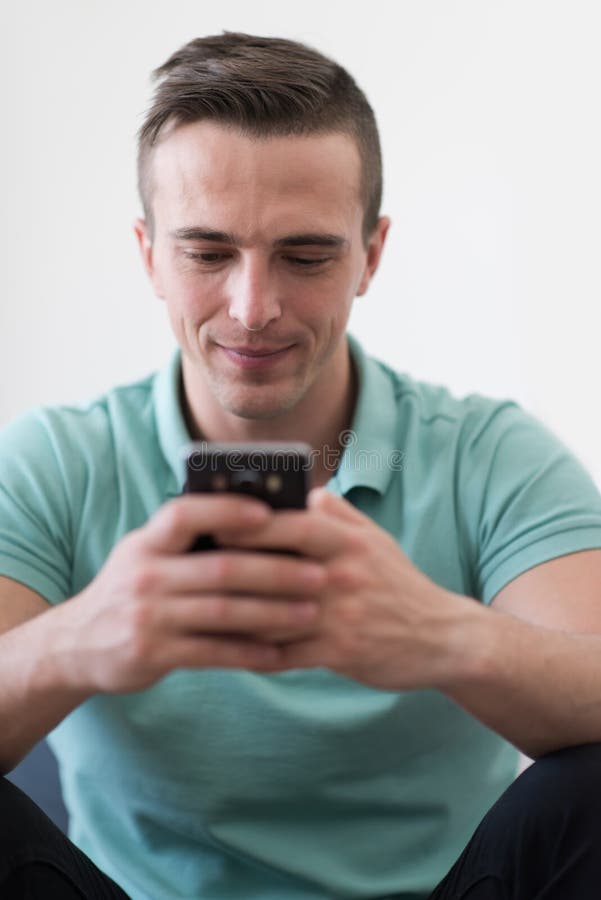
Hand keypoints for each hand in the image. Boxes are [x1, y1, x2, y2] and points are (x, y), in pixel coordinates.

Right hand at [53, 494, 325, 693]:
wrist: (78, 643)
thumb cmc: (133, 589)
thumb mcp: (147, 555)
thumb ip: (190, 541)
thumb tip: (260, 518)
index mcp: (147, 542)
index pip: (183, 515)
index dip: (225, 511)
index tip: (269, 513)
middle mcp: (145, 575)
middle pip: (220, 568)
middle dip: (275, 571)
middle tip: (319, 574)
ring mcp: (147, 616)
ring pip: (223, 612)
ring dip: (273, 612)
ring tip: (310, 612)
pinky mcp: (152, 654)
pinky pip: (211, 652)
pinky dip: (248, 651)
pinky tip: (279, 651)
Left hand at [219, 488, 480, 690]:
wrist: (442, 638)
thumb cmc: (400, 584)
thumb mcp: (377, 541)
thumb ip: (339, 515)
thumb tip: (306, 492)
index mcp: (349, 542)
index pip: (295, 524)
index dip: (253, 522)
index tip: (214, 519)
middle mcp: (344, 575)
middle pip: (276, 569)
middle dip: (231, 567)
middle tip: (190, 566)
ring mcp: (342, 615)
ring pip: (274, 614)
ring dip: (234, 614)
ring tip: (196, 610)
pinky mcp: (342, 652)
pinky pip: (287, 653)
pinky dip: (254, 652)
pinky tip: (226, 650)